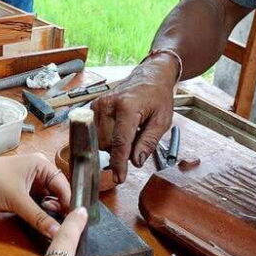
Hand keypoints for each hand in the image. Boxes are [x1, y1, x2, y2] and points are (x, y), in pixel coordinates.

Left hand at [0, 152, 70, 238]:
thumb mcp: (17, 199)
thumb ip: (38, 217)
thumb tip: (57, 233)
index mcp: (42, 166)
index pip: (64, 186)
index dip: (69, 203)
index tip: (74, 222)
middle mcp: (39, 175)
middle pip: (58, 195)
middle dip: (60, 210)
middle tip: (64, 228)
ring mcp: (31, 187)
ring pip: (48, 204)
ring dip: (50, 216)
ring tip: (54, 229)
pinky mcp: (22, 198)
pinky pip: (37, 209)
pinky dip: (40, 218)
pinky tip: (44, 228)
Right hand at [92, 55, 176, 183]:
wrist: (148, 76)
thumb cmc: (157, 97)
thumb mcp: (162, 121)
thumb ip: (148, 142)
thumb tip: (135, 161)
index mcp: (127, 107)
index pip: (120, 142)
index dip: (119, 163)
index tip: (119, 178)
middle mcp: (108, 105)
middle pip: (107, 144)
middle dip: (120, 150)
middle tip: (137, 139)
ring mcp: (97, 105)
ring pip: (99, 140)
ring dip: (113, 143)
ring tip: (129, 130)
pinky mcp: (92, 107)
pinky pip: (96, 132)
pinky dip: (107, 136)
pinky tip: (118, 127)